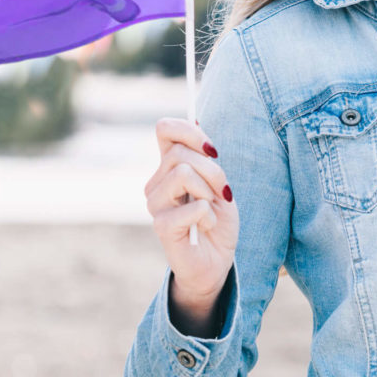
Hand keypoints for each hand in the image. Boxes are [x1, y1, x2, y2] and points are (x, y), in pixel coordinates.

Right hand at [145, 118, 238, 307]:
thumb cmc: (217, 219)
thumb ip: (204, 156)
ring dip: (210, 192)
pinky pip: (193, 206)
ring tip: (211, 210)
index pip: (165, 129)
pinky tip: (206, 227)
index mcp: (169, 167)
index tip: (212, 149)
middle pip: (181, 153)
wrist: (217, 261)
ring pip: (183, 173)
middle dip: (212, 170)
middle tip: (221, 192)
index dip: (190, 131)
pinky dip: (209, 216)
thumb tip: (196, 115)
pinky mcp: (162, 226)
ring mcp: (155, 204)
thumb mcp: (218, 182)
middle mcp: (156, 182)